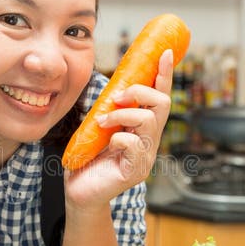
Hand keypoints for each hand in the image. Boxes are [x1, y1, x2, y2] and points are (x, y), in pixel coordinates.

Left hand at [65, 49, 173, 205]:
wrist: (79, 192)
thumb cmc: (87, 159)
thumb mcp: (99, 127)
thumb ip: (110, 110)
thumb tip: (113, 87)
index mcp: (143, 129)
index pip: (159, 98)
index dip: (164, 75)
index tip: (165, 53)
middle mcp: (149, 141)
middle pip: (162, 104)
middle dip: (140, 92)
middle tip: (116, 97)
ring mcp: (145, 157)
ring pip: (148, 119)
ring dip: (121, 114)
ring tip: (102, 121)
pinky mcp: (135, 171)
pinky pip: (132, 143)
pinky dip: (116, 137)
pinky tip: (106, 144)